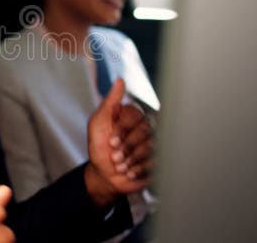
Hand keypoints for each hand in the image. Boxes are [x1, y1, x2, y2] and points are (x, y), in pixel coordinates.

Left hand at [84, 78, 153, 206]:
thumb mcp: (97, 124)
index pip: (134, 114)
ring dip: (132, 160)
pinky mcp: (158, 158)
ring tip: (121, 166)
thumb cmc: (99, 148)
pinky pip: (156, 161)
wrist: (104, 175)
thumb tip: (120, 80)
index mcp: (130, 115)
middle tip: (115, 157)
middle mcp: (144, 125)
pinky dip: (139, 169)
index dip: (122, 129)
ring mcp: (153, 142)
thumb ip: (109, 102)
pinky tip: (130, 172)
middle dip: (126, 147)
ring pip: (151, 146)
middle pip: (144, 130)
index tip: (111, 142)